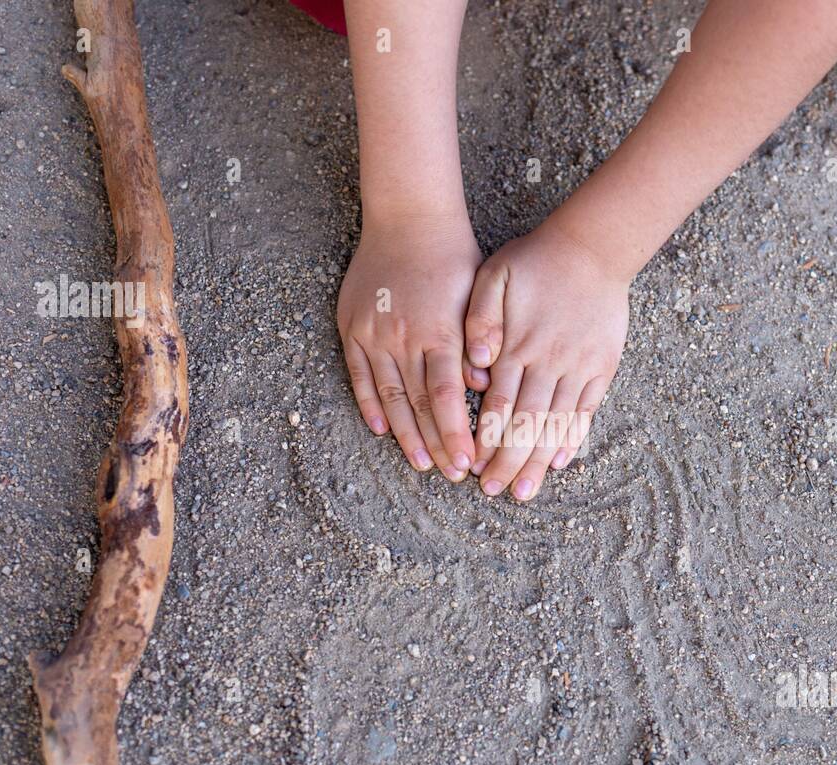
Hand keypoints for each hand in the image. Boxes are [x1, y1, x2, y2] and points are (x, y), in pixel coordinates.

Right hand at [337, 216, 480, 480]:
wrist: (407, 218)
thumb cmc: (454, 256)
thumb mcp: (478, 296)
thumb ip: (479, 343)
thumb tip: (484, 390)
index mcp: (439, 330)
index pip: (447, 396)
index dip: (456, 432)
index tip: (467, 461)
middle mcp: (404, 337)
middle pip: (418, 404)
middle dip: (436, 443)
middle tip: (451, 474)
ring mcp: (374, 334)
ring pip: (389, 396)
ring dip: (405, 435)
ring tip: (420, 463)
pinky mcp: (352, 327)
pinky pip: (359, 375)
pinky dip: (369, 405)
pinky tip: (381, 430)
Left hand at [464, 223, 629, 499]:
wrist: (593, 247)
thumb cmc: (535, 262)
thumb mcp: (493, 277)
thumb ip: (479, 320)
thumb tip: (476, 364)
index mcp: (516, 347)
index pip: (498, 406)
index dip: (486, 441)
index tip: (473, 468)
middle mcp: (548, 363)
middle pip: (526, 424)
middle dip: (508, 462)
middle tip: (494, 491)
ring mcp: (578, 367)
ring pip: (555, 424)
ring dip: (539, 460)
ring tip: (526, 490)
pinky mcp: (601, 366)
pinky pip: (586, 410)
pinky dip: (573, 437)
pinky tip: (561, 460)